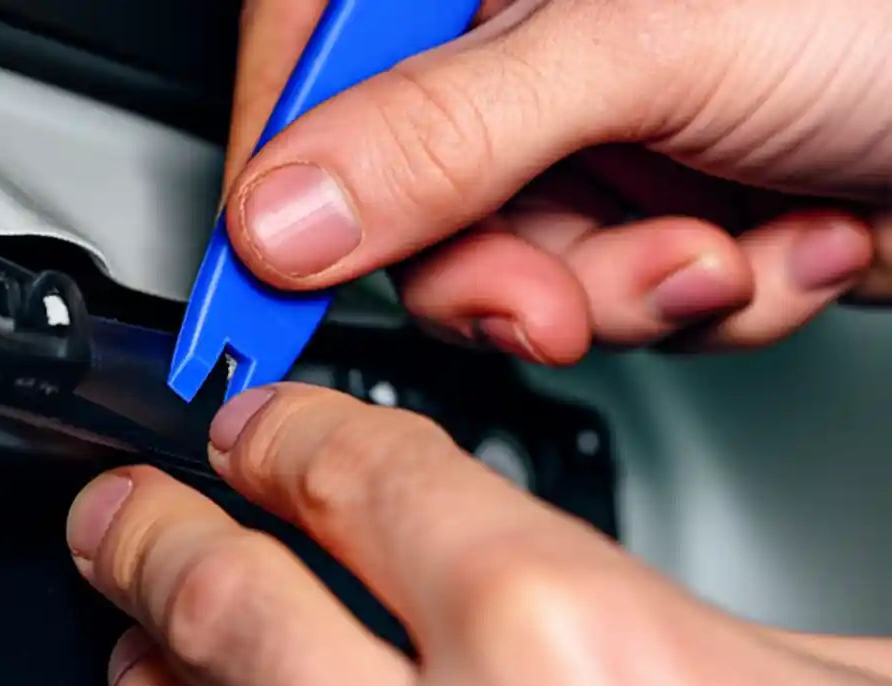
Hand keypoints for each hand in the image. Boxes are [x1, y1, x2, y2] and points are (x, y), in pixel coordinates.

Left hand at [69, 384, 891, 685]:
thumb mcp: (815, 675)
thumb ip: (661, 606)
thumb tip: (579, 574)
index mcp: (564, 642)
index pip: (364, 474)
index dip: (289, 435)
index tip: (260, 430)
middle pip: (227, 599)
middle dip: (156, 536)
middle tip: (122, 513)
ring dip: (150, 671)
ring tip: (138, 637)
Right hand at [222, 0, 891, 359]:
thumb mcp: (641, 40)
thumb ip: (444, 132)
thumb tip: (283, 214)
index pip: (314, 61)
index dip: (280, 180)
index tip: (258, 286)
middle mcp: (531, 45)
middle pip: (409, 196)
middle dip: (500, 271)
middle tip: (553, 293)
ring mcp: (598, 130)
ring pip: (518, 266)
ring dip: (623, 289)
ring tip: (719, 245)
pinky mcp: (663, 205)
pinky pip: (616, 294)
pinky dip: (697, 299)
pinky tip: (773, 242)